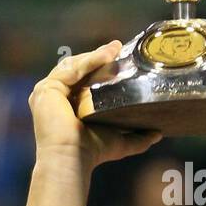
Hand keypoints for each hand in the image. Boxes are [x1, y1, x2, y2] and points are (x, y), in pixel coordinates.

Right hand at [28, 44, 161, 167]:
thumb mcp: (119, 142)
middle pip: (78, 68)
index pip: (83, 78)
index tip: (119, 56)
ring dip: (96, 55)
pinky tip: (106, 56)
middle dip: (98, 56)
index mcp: (67, 103)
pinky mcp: (46, 89)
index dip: (100, 66)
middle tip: (118, 47)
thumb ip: (138, 138)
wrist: (73, 158)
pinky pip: (71, 70)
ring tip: (115, 49)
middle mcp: (55, 96)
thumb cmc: (91, 152)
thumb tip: (158, 134)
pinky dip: (89, 61)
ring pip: (75, 66)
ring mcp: (48, 91)